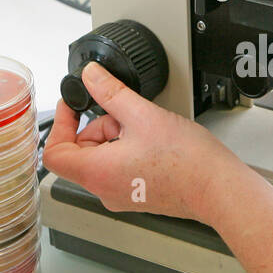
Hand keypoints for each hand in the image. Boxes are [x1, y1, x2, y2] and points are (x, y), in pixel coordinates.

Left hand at [42, 62, 247, 221]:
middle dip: (99, 128)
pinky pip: (119, 169)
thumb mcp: (142, 114)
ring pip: (102, 159)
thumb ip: (110, 92)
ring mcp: (121, 196)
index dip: (59, 124)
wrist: (218, 188)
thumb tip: (91, 76)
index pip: (53, 152)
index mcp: (97, 173)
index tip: (72, 107)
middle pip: (80, 152)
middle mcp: (104, 190)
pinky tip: (153, 143)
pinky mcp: (137, 196)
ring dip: (117, 138)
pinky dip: (129, 151)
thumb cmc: (187, 161)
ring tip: (146, 130)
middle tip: (125, 116)